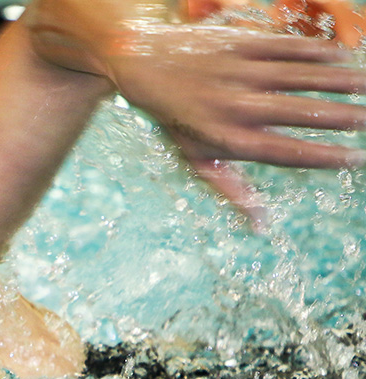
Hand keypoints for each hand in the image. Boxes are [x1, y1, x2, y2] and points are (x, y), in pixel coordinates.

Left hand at [104, 23, 365, 224]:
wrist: (143, 65)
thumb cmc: (175, 119)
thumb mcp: (195, 159)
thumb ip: (232, 190)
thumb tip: (261, 226)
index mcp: (227, 139)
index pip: (284, 152)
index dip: (322, 156)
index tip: (356, 159)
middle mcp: (235, 106)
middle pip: (299, 113)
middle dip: (341, 117)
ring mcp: (238, 73)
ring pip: (299, 76)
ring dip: (338, 80)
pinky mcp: (239, 43)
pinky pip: (285, 46)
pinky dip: (315, 50)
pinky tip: (343, 55)